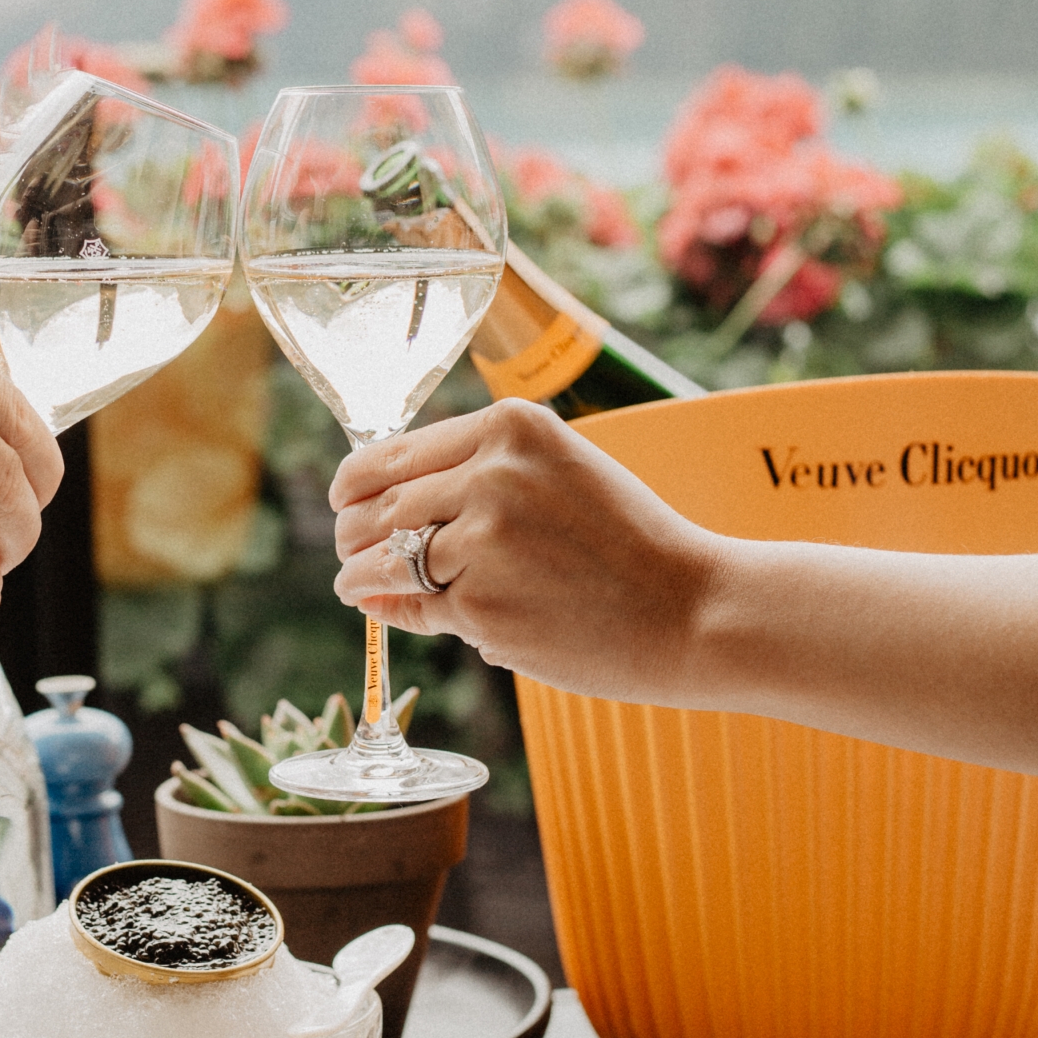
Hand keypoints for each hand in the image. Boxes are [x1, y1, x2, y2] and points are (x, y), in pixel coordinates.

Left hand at [329, 398, 720, 704]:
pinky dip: (390, 609)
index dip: (357, 481)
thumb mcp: (563, 472)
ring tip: (354, 583)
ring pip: (382, 557)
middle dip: (353, 532)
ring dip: (358, 574)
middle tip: (349, 548)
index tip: (345, 498)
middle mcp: (492, 474)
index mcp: (512, 427)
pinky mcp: (480, 605)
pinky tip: (383, 610)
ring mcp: (483, 541)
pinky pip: (411, 605)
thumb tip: (389, 502)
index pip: (396, 452)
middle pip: (380, 504)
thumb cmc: (630, 544)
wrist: (692, 609)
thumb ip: (484, 474)